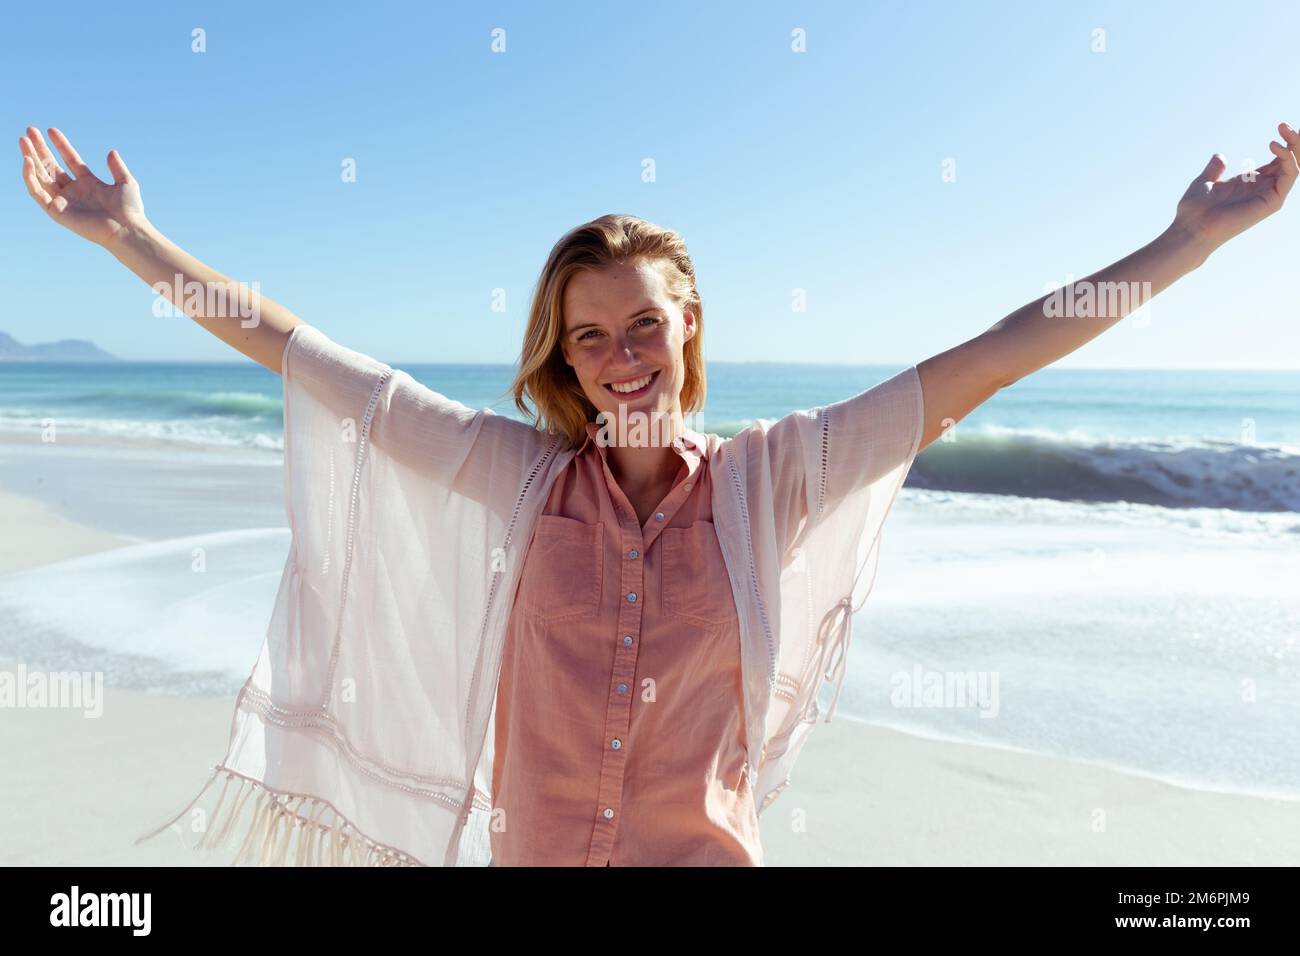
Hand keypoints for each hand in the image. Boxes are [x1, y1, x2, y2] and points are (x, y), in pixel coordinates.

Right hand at [19, 126, 146, 247]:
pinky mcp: (57, 212)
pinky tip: (28, 161)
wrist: (127, 230)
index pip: (70, 159)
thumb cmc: (130, 211)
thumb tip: (111, 151)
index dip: (61, 145)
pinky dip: (30, 177)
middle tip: (29, 130)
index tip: (51, 130)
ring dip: (30, 158)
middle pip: (51, 166)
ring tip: (23, 140)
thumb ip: (117, 167)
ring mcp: (64, 202)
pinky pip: (37, 193)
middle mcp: (74, 192)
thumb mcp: (126, 183)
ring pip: (41, 177)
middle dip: (40, 149)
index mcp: (89, 184)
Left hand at [1172, 122, 1298, 253]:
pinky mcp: (1271, 202)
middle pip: (1291, 161)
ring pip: (1294, 167)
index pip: (1279, 159)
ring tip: (1284, 129)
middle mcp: (1264, 188)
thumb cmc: (1194, 210)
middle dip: (1294, 141)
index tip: (1282, 125)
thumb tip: (1220, 156)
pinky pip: (1289, 177)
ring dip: (1294, 146)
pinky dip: (1287, 160)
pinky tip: (1276, 147)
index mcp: (1251, 182)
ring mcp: (1269, 196)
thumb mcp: (1205, 181)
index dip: (1285, 142)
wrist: (1191, 228)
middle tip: (1286, 124)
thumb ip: (1215, 168)